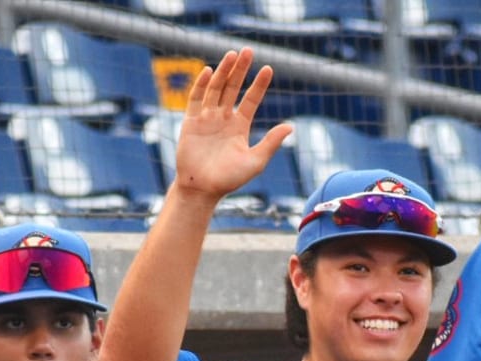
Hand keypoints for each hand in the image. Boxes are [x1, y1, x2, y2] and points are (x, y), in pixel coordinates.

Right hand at [172, 48, 293, 202]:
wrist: (202, 189)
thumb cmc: (229, 179)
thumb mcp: (255, 161)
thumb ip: (271, 143)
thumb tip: (290, 126)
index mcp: (239, 127)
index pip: (251, 100)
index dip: (259, 85)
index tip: (268, 68)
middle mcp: (223, 119)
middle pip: (233, 88)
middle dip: (240, 70)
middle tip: (248, 50)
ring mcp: (206, 119)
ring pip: (216, 89)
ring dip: (223, 72)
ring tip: (232, 54)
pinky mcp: (190, 123)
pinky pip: (195, 100)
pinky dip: (201, 85)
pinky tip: (209, 71)